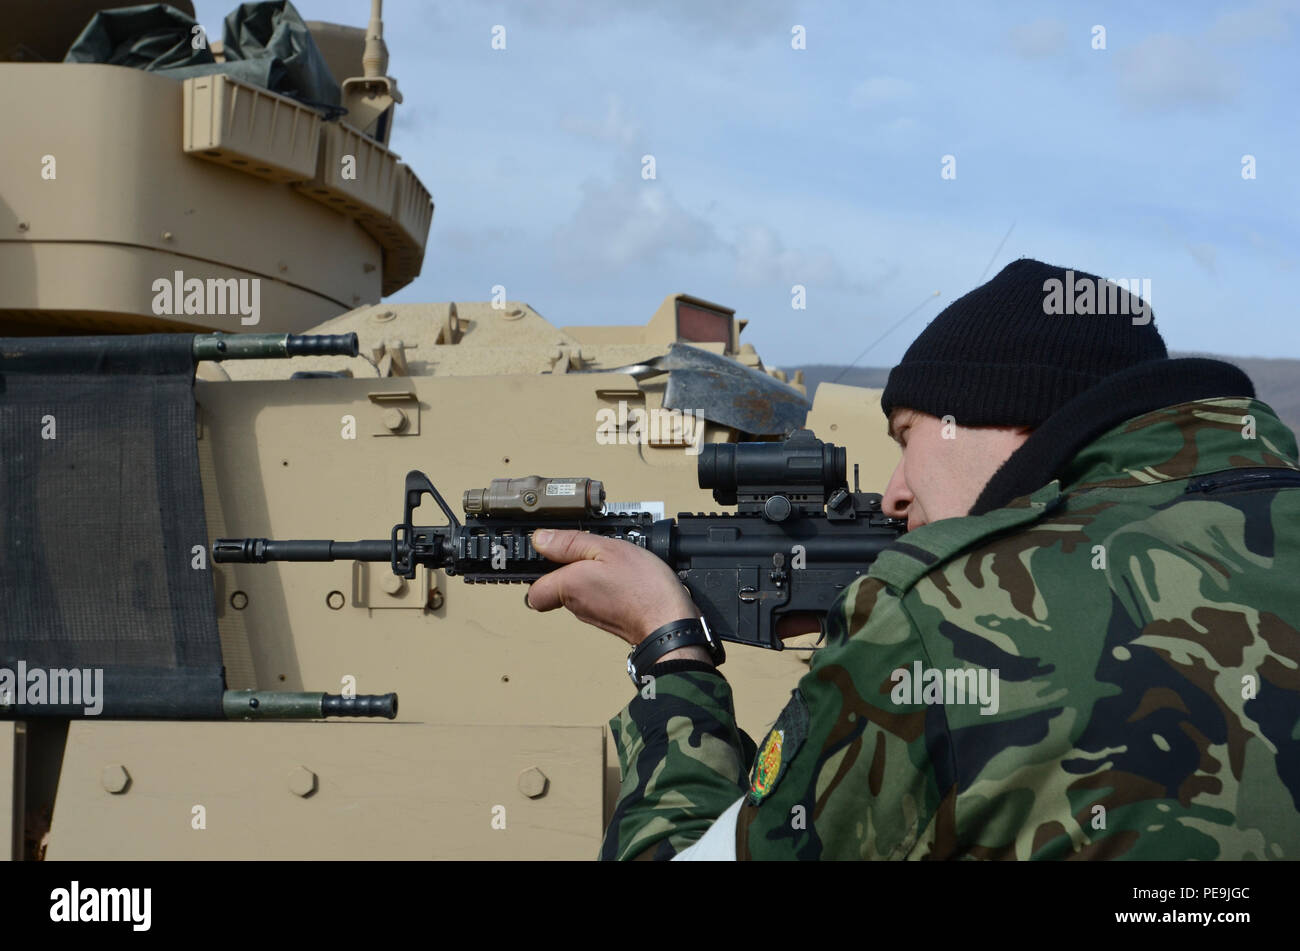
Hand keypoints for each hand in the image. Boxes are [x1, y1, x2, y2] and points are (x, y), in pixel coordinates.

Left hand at [526, 529, 699, 648]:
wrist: (670, 624)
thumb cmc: (643, 588)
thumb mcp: (608, 549)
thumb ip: (571, 543)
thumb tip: (540, 540)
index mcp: (567, 587)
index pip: (533, 591)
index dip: (540, 570)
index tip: (553, 552)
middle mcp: (576, 606)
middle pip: (559, 586)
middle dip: (572, 567)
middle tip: (594, 551)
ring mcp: (593, 615)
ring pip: (582, 591)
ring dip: (594, 575)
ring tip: (615, 562)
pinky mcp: (611, 620)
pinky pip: (601, 599)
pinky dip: (610, 587)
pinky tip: (627, 577)